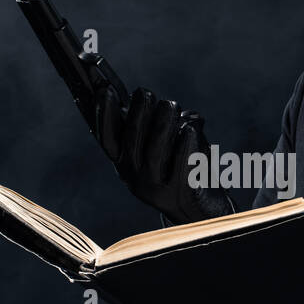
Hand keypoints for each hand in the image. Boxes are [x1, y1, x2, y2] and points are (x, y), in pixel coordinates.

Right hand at [95, 84, 235, 224]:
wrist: (198, 211)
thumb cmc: (180, 171)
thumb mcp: (160, 150)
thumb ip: (152, 128)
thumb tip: (153, 102)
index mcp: (126, 166)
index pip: (108, 140)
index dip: (105, 116)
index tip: (106, 92)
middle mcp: (135, 180)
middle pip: (132, 142)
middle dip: (137, 113)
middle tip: (146, 93)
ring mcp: (156, 189)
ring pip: (155, 151)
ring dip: (162, 123)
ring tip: (170, 105)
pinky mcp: (178, 193)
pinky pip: (181, 163)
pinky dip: (186, 142)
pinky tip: (191, 127)